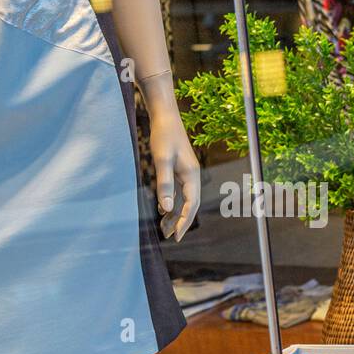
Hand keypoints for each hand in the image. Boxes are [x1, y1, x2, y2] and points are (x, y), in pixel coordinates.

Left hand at [147, 102, 200, 241]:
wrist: (164, 116)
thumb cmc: (163, 136)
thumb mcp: (162, 161)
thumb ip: (164, 184)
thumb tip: (168, 208)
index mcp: (191, 175)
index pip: (191, 205)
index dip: (184, 222)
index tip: (176, 236)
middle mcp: (191, 176)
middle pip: (189, 204)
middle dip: (180, 221)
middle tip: (169, 236)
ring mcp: (185, 172)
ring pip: (182, 199)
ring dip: (174, 213)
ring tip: (164, 228)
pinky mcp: (178, 168)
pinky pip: (177, 191)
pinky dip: (171, 202)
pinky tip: (162, 210)